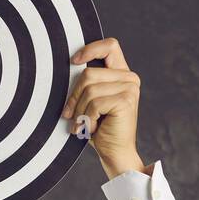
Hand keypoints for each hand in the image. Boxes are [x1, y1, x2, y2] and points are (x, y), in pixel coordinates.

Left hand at [61, 37, 144, 176]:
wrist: (114, 153)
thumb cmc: (99, 128)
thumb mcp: (91, 101)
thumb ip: (87, 83)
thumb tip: (68, 68)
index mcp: (122, 74)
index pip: (109, 46)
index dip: (90, 49)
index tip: (74, 62)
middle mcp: (129, 78)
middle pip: (89, 73)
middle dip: (74, 97)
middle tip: (71, 115)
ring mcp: (130, 88)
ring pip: (89, 89)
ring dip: (79, 111)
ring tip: (82, 124)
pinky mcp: (126, 101)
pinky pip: (94, 103)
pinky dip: (87, 118)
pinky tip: (92, 128)